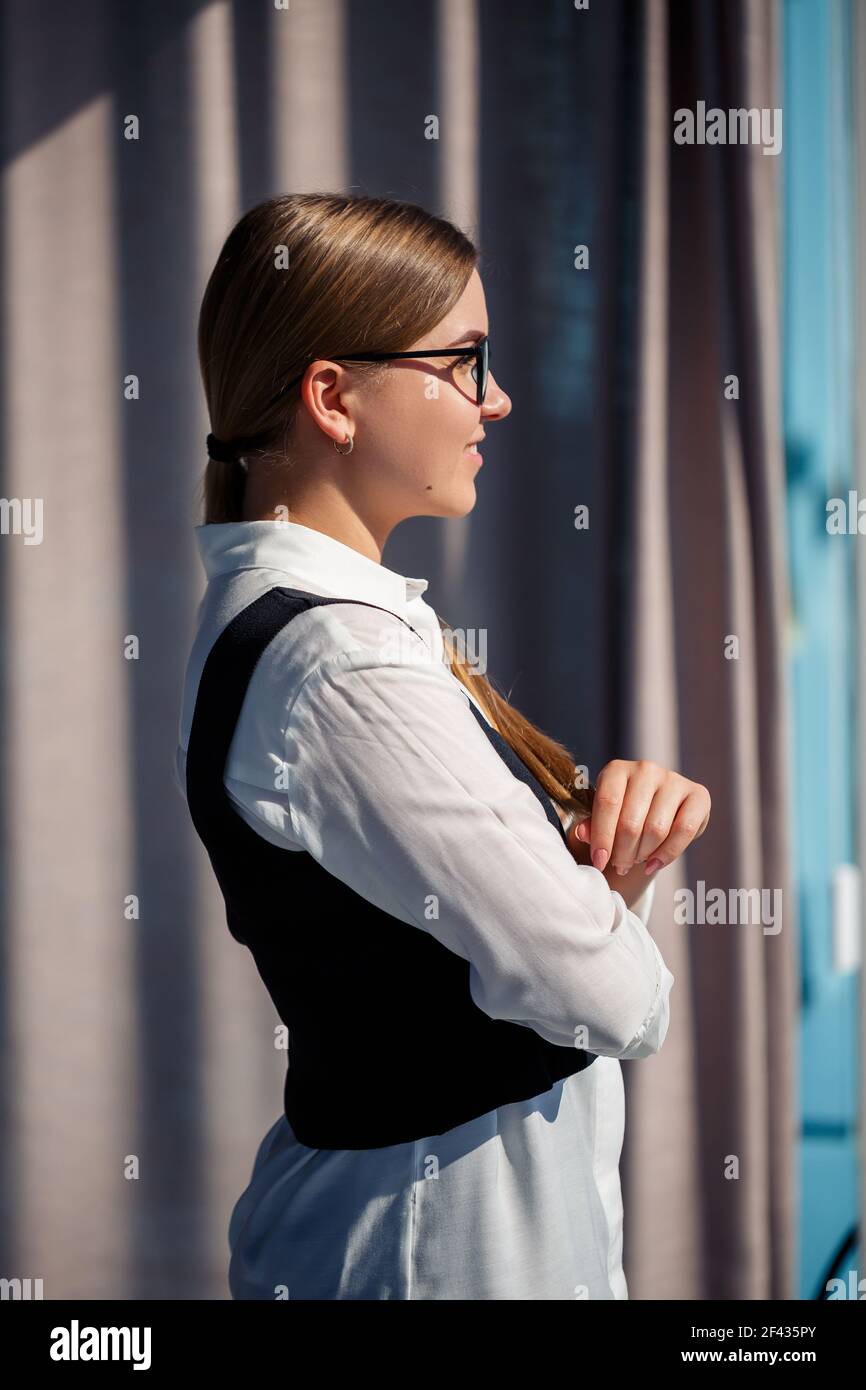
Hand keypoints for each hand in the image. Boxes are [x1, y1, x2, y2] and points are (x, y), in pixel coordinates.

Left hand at [573, 760, 709, 876]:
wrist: (655, 809)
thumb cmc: (622, 813)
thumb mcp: (602, 817)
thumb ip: (591, 824)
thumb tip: (582, 833)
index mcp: (617, 769)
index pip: (608, 803)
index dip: (601, 837)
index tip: (599, 861)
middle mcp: (646, 769)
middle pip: (631, 821)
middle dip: (622, 852)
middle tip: (619, 866)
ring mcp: (674, 780)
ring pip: (656, 829)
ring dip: (643, 854)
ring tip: (635, 861)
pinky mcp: (698, 795)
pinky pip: (683, 831)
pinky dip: (667, 854)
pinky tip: (653, 864)